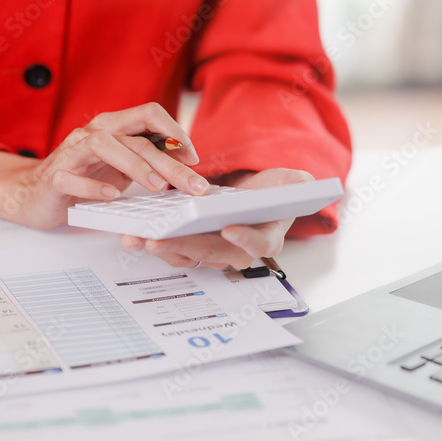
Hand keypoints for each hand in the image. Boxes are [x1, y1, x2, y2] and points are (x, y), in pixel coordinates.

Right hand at [0, 103, 208, 229]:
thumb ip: (147, 160)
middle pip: (136, 138)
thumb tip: (186, 166)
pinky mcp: (54, 177)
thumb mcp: (120, 166)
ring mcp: (71, 153)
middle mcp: (93, 133)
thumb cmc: (81, 177)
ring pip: (104, 146)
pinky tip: (112, 196)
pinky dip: (93, 187)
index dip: (175, 131)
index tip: (194, 159)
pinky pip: (72, 178)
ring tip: (157, 187)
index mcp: (113, 127)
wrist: (32, 193)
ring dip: (135, 166)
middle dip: (170, 162)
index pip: (148, 113)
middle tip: (194, 185)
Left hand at [120, 168, 314, 269]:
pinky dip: (153, 242)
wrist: (255, 194)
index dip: (246, 240)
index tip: (230, 229)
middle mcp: (239, 251)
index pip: (259, 246)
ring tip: (139, 238)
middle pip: (212, 255)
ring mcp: (214, 250)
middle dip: (184, 247)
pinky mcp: (192, 244)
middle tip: (160, 239)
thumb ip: (302, 186)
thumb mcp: (295, 184)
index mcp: (267, 239)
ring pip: (188, 256)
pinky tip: (133, 233)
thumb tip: (307, 184)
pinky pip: (172, 248)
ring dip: (162, 248)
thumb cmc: (275, 191)